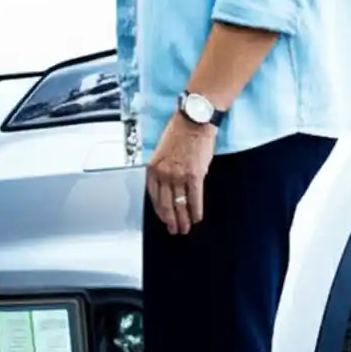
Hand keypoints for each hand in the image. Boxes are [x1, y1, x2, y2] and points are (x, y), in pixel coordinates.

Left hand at [146, 112, 216, 234]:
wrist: (194, 121)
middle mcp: (163, 174)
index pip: (154, 197)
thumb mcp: (162, 152)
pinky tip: (197, 218)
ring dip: (183, 219)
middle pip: (166, 204)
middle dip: (170, 220)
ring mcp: (178, 176)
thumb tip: (170, 188)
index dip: (160, 211)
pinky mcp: (194, 175)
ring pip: (180, 204)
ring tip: (186, 228)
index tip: (164, 219)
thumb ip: (164, 170)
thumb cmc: (179, 133)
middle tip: (174, 230)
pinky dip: (196, 210)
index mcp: (153, 168)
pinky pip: (194, 198)